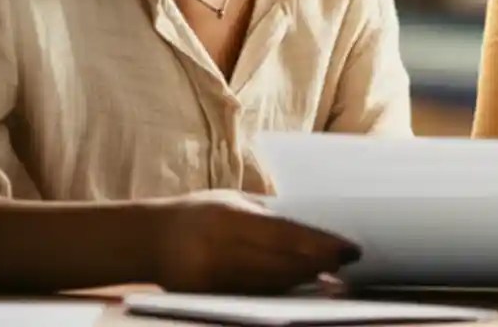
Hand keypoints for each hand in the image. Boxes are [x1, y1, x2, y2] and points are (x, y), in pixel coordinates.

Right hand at [150, 190, 359, 293]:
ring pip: (272, 284)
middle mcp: (218, 248)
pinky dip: (282, 290)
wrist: (147, 238)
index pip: (285, 234)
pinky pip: (255, 295)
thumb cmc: (198, 212)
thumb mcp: (232, 200)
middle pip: (282, 264)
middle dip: (318, 264)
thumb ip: (268, 213)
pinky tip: (300, 284)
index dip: (320, 245)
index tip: (350, 249)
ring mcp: (211, 277)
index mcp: (226, 217)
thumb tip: (316, 225)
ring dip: (305, 280)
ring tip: (332, 276)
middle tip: (347, 263)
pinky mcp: (207, 296)